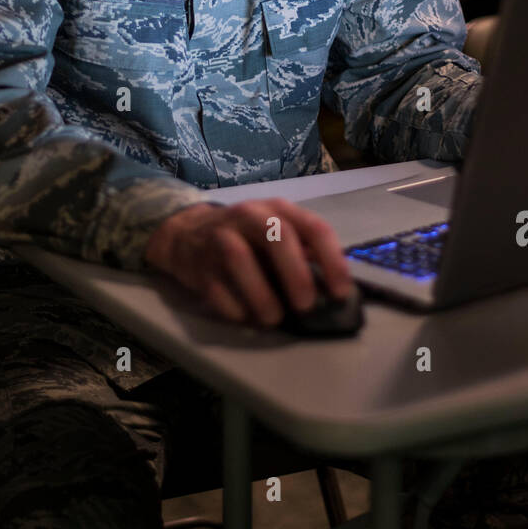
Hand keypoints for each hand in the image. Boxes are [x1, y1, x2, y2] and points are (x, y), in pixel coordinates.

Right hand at [144, 199, 353, 326]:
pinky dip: (234, 308)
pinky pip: (216, 287)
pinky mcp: (198, 262)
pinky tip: (245, 317)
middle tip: (306, 307)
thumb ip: (304, 252)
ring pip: (240, 259)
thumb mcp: (277, 232)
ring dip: (261, 295)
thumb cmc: (246, 237)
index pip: (313, 228)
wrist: (187, 233)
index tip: (340, 292)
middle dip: (296, 274)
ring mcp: (221, 236)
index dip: (332, 261)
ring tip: (273, 319)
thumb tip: (334, 287)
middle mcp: (250, 216)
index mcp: (278, 209)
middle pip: (277, 236)